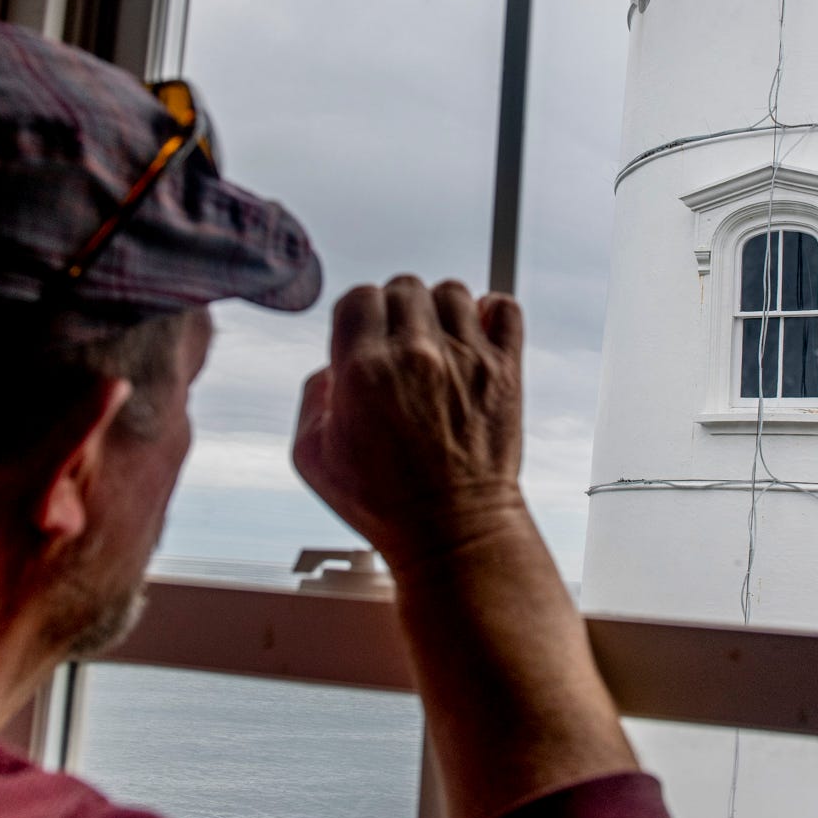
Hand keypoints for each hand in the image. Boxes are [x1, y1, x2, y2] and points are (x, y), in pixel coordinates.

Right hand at [291, 275, 525, 571]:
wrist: (453, 531)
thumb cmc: (384, 503)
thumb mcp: (312, 457)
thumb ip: (311, 398)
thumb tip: (331, 369)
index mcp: (364, 370)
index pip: (358, 297)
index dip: (357, 316)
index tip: (363, 338)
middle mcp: (416, 355)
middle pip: (404, 286)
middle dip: (395, 311)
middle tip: (397, 344)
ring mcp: (466, 358)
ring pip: (452, 290)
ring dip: (439, 310)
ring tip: (436, 341)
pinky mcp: (506, 370)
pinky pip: (505, 308)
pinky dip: (492, 311)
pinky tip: (477, 333)